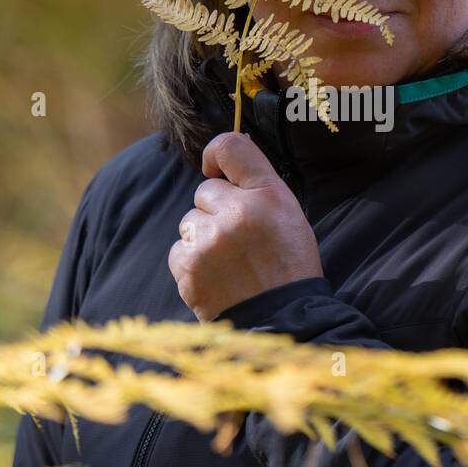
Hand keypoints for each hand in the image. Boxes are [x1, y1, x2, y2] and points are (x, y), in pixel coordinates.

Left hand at [168, 131, 323, 321]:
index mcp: (268, 195)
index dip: (216, 154)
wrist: (284, 320)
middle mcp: (237, 212)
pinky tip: (217, 276)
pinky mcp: (189, 269)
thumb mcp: (288, 213)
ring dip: (204, 238)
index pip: (230, 146)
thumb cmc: (288, 264)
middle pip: (204, 192)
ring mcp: (210, 242)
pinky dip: (192, 263)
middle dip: (216, 210)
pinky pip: (179, 250)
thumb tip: (219, 161)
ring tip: (231, 262)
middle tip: (241, 239)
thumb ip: (256, 183)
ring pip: (190, 222)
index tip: (215, 169)